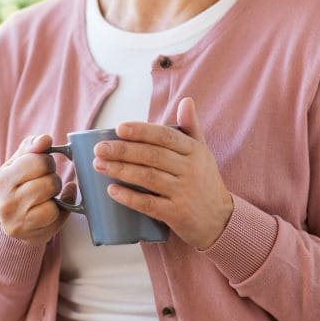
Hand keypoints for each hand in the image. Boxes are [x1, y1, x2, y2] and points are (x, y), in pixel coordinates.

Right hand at [0, 134, 69, 244]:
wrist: (6, 218)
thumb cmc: (16, 185)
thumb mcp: (17, 163)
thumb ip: (31, 147)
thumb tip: (45, 139)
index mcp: (2, 179)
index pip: (37, 162)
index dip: (47, 161)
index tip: (44, 165)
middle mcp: (7, 203)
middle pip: (48, 183)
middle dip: (53, 179)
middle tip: (47, 181)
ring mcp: (19, 222)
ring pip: (53, 205)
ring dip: (56, 197)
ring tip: (48, 195)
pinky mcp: (33, 236)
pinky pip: (58, 219)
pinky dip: (60, 211)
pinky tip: (53, 207)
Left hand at [93, 97, 233, 249]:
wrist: (220, 220)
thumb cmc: (205, 182)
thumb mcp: (203, 152)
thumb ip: (192, 127)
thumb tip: (186, 100)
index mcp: (194, 151)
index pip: (165, 136)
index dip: (141, 131)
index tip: (119, 129)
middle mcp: (190, 170)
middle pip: (152, 156)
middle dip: (123, 151)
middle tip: (99, 149)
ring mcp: (184, 192)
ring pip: (148, 178)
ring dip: (121, 170)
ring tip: (99, 165)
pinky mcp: (177, 214)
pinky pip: (149, 204)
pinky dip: (129, 197)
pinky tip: (112, 190)